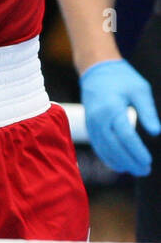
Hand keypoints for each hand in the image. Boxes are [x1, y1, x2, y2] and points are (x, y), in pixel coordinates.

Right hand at [80, 58, 160, 175]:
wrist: (96, 71)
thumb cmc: (121, 78)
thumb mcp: (140, 90)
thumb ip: (147, 111)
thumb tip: (156, 132)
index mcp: (111, 109)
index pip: (125, 136)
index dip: (137, 151)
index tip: (148, 161)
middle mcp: (98, 119)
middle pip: (114, 146)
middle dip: (129, 161)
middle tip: (145, 171)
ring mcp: (92, 124)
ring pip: (104, 149)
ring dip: (119, 162)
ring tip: (135, 171)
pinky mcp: (90, 126)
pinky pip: (98, 146)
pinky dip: (107, 157)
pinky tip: (118, 165)